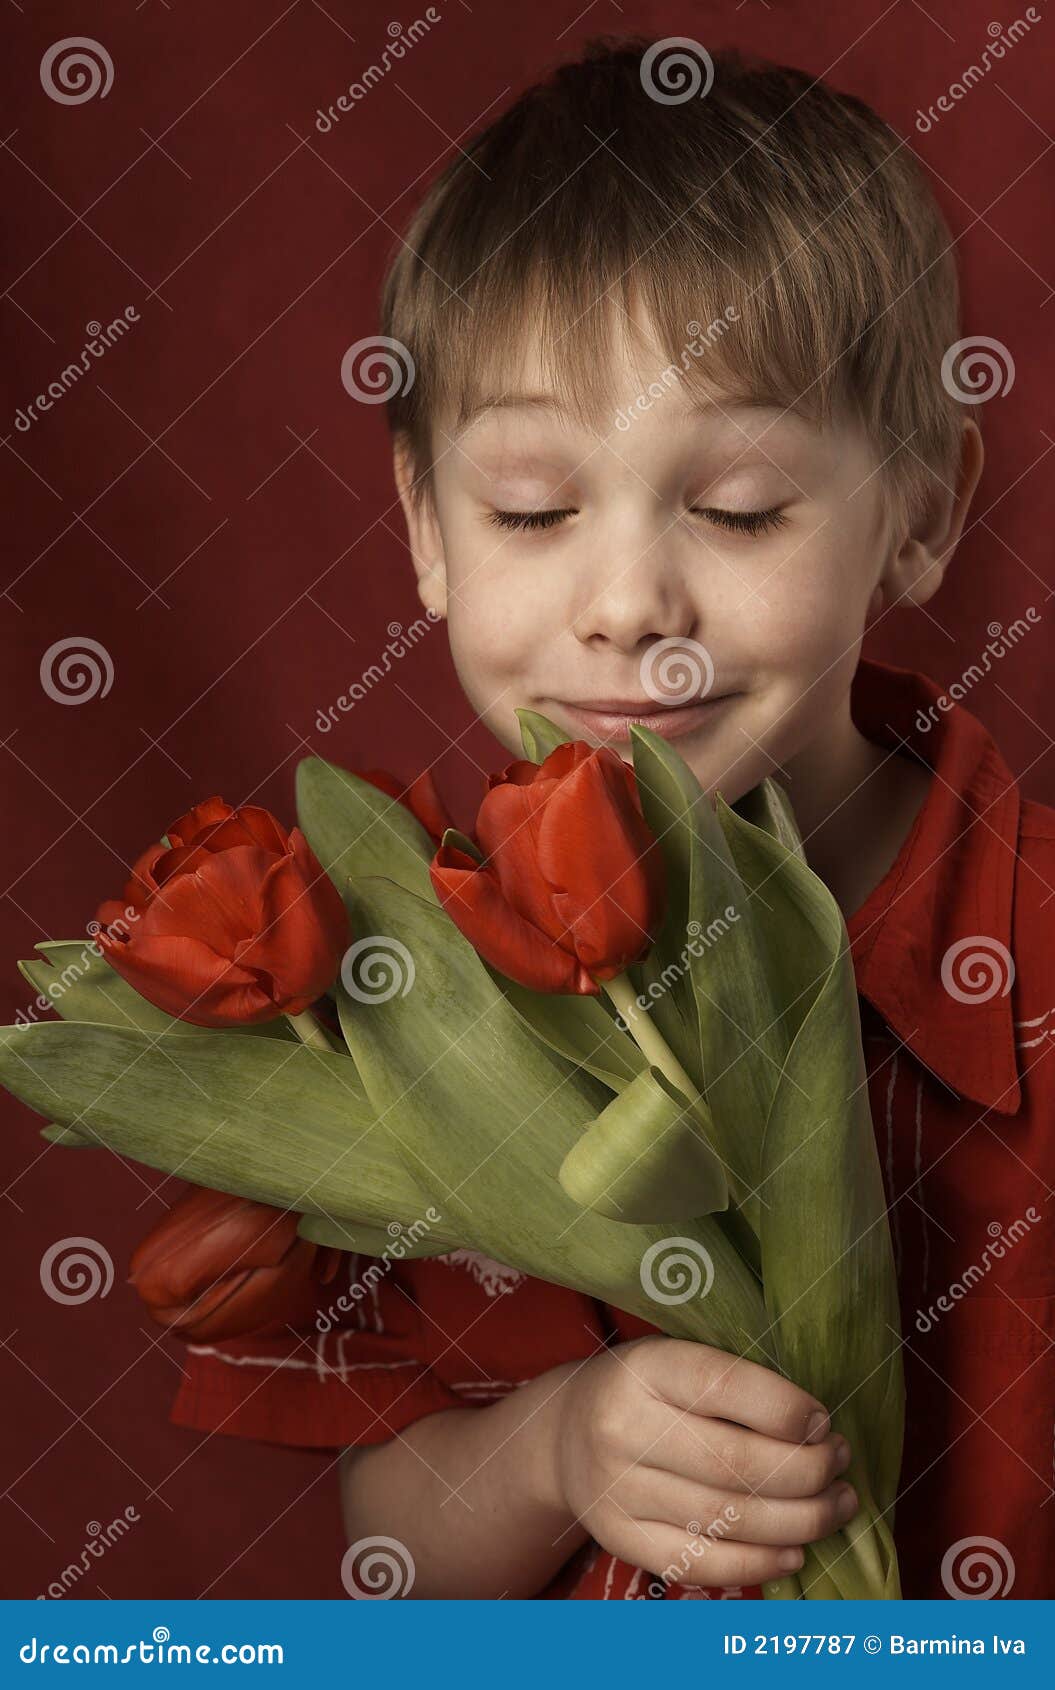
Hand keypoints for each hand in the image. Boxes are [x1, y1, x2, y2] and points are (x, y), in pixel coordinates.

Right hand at [550, 1335, 857, 1590]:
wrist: (564, 1434)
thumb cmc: (645, 1389)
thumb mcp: (675, 1358)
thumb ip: (734, 1382)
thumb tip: (817, 1428)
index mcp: (644, 1368)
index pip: (721, 1385)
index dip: (784, 1408)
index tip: (823, 1421)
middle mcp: (623, 1428)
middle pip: (734, 1463)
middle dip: (807, 1471)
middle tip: (841, 1464)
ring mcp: (618, 1489)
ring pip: (727, 1518)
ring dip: (801, 1519)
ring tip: (838, 1505)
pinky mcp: (620, 1538)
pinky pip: (702, 1562)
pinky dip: (760, 1561)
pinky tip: (795, 1548)